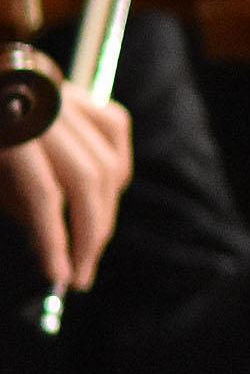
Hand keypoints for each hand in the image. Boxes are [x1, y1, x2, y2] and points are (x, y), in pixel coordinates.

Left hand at [3, 85, 129, 294]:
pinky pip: (116, 137)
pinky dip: (116, 173)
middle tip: (81, 275)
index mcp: (9, 125)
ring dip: (105, 214)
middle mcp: (46, 110)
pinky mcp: (87, 97)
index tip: (57, 276)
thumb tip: (49, 237)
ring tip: (90, 249)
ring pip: (108, 166)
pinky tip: (105, 198)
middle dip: (89, 235)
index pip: (43, 192)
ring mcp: (70, 100)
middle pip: (86, 181)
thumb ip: (13, 198)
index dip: (54, 238)